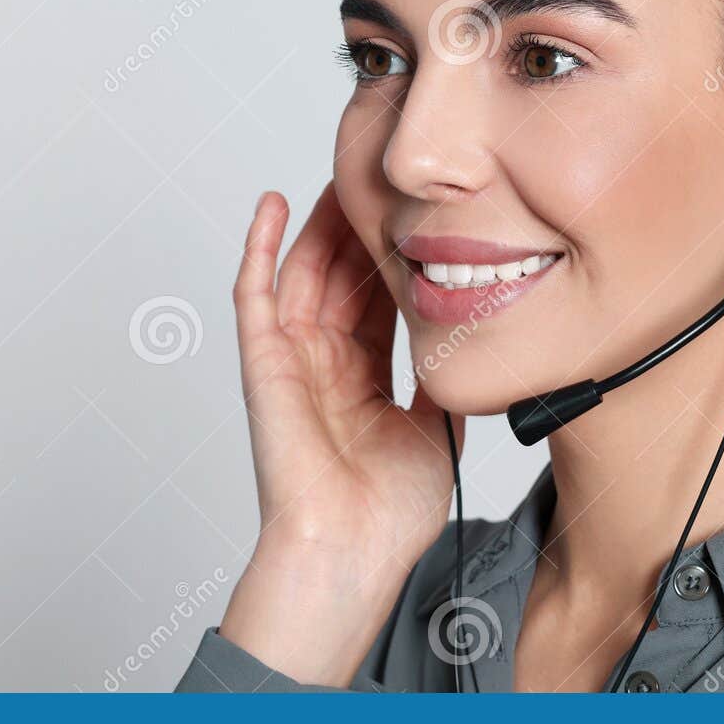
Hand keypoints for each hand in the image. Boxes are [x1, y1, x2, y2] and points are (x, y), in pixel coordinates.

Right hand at [218, 182, 463, 684]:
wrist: (352, 549)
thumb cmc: (386, 512)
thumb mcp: (436, 430)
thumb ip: (441, 382)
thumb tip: (469, 343)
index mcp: (362, 378)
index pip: (377, 297)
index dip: (393, 254)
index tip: (415, 213)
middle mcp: (324, 362)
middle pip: (340, 275)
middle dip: (359, 226)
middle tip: (379, 175)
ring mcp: (291, 360)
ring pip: (303, 271)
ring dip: (318, 223)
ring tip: (339, 174)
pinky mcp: (263, 362)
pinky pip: (254, 293)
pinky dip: (259, 247)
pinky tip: (272, 203)